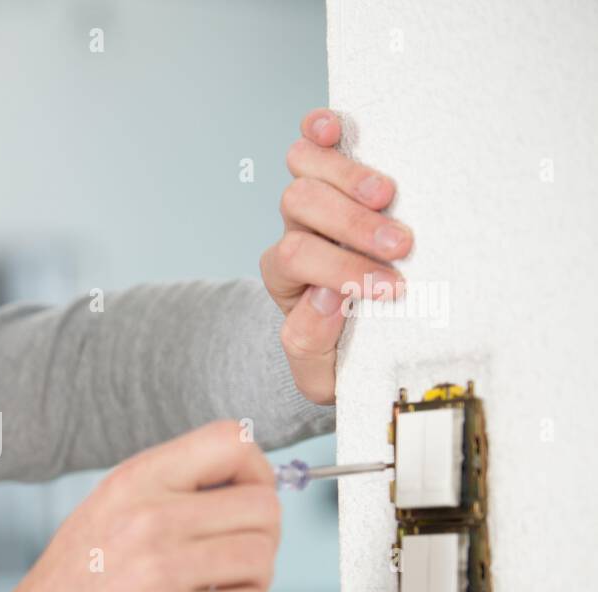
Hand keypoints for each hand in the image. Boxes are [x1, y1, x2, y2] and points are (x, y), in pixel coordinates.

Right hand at [0, 420, 279, 591]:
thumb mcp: (103, 516)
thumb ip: (166, 492)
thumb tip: (247, 484)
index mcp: (132, 482)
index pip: (231, 441)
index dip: (257, 472)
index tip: (244, 503)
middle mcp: (147, 517)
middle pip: (263, 505)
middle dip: (262, 539)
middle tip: (231, 566)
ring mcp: (160, 569)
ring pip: (262, 559)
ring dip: (251, 584)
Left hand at [261, 107, 412, 404]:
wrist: (356, 334)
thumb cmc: (345, 352)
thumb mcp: (321, 372)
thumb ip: (311, 344)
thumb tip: (327, 297)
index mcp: (285, 277)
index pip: (293, 259)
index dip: (339, 268)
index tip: (389, 288)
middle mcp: (294, 232)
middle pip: (300, 205)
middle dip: (350, 224)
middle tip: (400, 245)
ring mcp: (313, 199)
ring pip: (305, 168)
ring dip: (347, 177)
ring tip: (387, 196)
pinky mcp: (335, 173)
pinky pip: (313, 142)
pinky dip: (321, 129)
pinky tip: (333, 126)